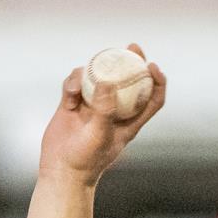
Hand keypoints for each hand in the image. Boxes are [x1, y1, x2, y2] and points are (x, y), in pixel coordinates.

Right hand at [37, 43, 167, 185]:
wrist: (60, 172)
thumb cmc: (85, 160)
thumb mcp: (99, 135)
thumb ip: (104, 110)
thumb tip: (107, 82)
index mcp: (129, 121)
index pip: (152, 98)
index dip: (157, 81)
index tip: (152, 65)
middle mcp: (112, 111)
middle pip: (128, 81)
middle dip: (131, 62)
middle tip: (132, 46)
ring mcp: (91, 107)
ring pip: (97, 78)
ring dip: (93, 71)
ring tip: (85, 75)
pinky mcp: (71, 106)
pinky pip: (75, 85)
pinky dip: (73, 82)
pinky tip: (70, 92)